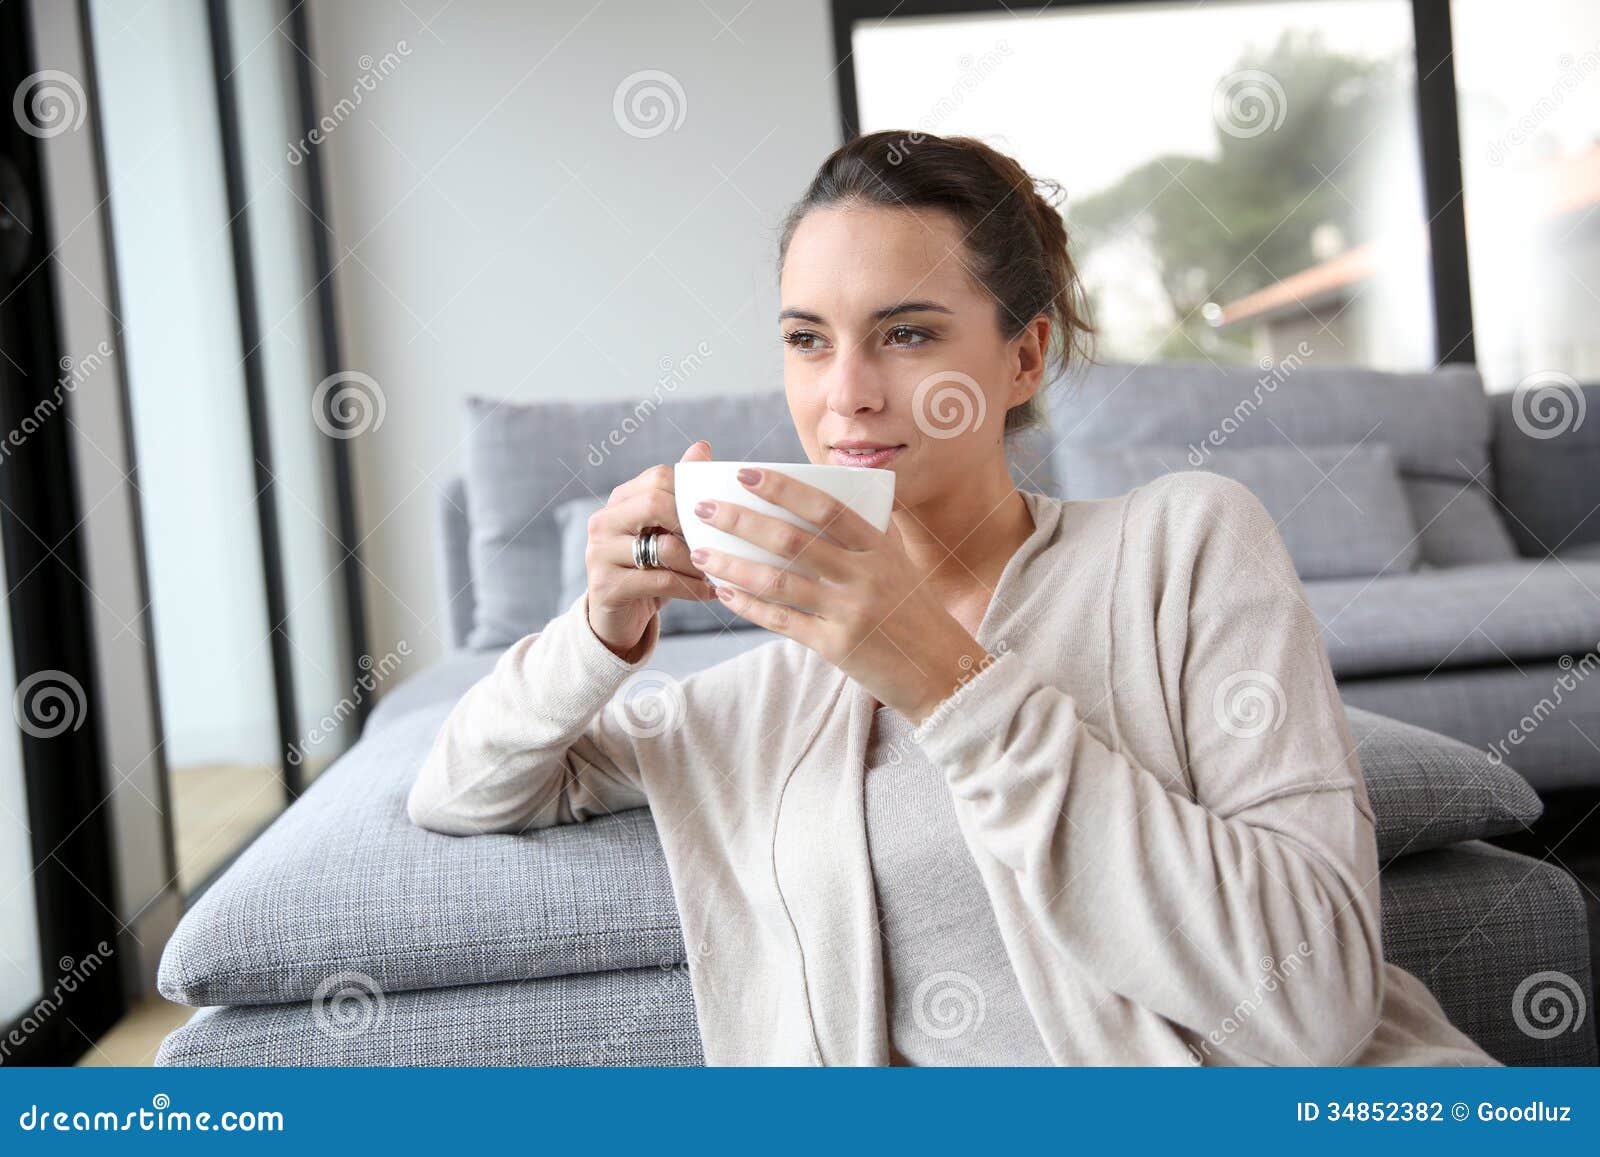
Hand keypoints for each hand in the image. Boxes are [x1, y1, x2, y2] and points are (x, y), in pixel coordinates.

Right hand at [585, 440, 717, 660]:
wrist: (619, 618)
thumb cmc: (651, 568)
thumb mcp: (666, 529)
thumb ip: (681, 491)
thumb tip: (702, 447)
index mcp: (620, 500)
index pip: (659, 477)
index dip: (692, 493)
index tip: (717, 514)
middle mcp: (603, 521)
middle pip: (656, 504)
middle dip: (694, 524)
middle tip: (719, 542)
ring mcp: (599, 553)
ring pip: (663, 547)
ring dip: (699, 562)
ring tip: (719, 571)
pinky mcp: (605, 586)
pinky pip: (660, 581)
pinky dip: (692, 588)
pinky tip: (710, 593)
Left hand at [687, 466, 991, 723]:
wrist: (942, 670)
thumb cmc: (912, 610)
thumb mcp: (894, 564)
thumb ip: (859, 539)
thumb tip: (811, 503)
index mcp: (878, 546)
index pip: (825, 507)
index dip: (782, 488)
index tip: (744, 472)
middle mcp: (865, 575)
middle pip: (792, 540)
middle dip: (741, 521)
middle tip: (703, 508)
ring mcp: (851, 611)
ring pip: (779, 581)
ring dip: (733, 565)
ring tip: (699, 553)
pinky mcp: (838, 646)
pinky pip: (783, 621)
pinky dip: (750, 606)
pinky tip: (725, 593)